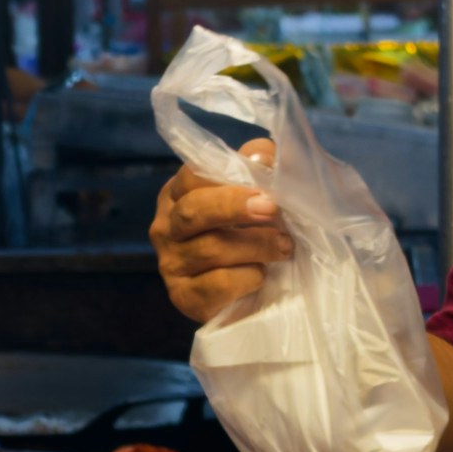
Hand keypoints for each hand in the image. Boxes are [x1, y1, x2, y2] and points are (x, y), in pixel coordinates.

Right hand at [153, 149, 288, 327]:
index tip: (266, 177)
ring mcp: (171, 265)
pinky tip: (262, 275)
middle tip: (273, 209)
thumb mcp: (256, 196)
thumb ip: (259, 169)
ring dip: (257, 246)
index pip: (192, 175)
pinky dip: (247, 278)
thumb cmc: (252, 235)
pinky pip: (217, 284)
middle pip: (193, 211)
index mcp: (178, 195)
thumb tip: (265, 154)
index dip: (229, 174)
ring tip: (285, 247)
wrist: (250, 296)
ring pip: (210, 249)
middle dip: (236, 207)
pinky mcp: (184, 298)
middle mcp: (166, 228)